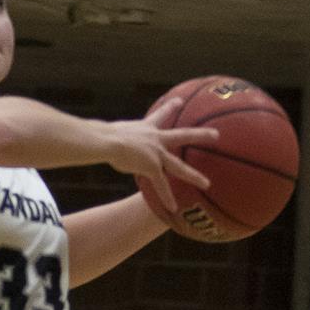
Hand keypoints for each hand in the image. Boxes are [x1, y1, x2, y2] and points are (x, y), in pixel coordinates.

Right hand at [105, 97, 214, 214]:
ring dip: (193, 175)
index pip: (161, 115)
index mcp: (145, 128)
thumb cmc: (101, 135)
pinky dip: (166, 197)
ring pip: (179, 166)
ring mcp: (156, 154)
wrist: (105, 141)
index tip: (180, 101)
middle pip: (183, 135)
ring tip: (207, 183)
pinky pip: (161, 185)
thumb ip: (111, 136)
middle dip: (201, 135)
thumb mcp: (110, 132)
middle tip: (216, 134)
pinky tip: (174, 208)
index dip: (171, 107)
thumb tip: (93, 138)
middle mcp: (155, 139)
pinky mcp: (152, 167)